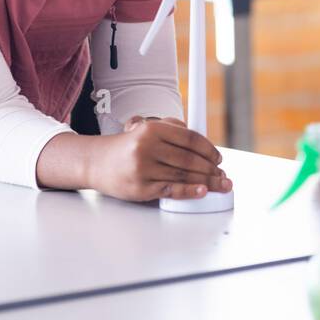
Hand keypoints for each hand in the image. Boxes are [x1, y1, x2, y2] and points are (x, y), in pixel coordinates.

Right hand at [87, 116, 232, 202]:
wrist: (96, 162)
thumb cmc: (126, 147)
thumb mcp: (146, 128)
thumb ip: (172, 128)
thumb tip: (198, 141)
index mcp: (152, 129)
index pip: (190, 139)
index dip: (209, 149)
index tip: (218, 158)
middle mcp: (148, 147)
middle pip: (189, 159)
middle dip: (211, 169)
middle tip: (223, 175)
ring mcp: (144, 168)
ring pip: (183, 175)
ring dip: (206, 181)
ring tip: (220, 184)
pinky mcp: (141, 188)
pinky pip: (171, 190)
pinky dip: (189, 191)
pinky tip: (202, 191)